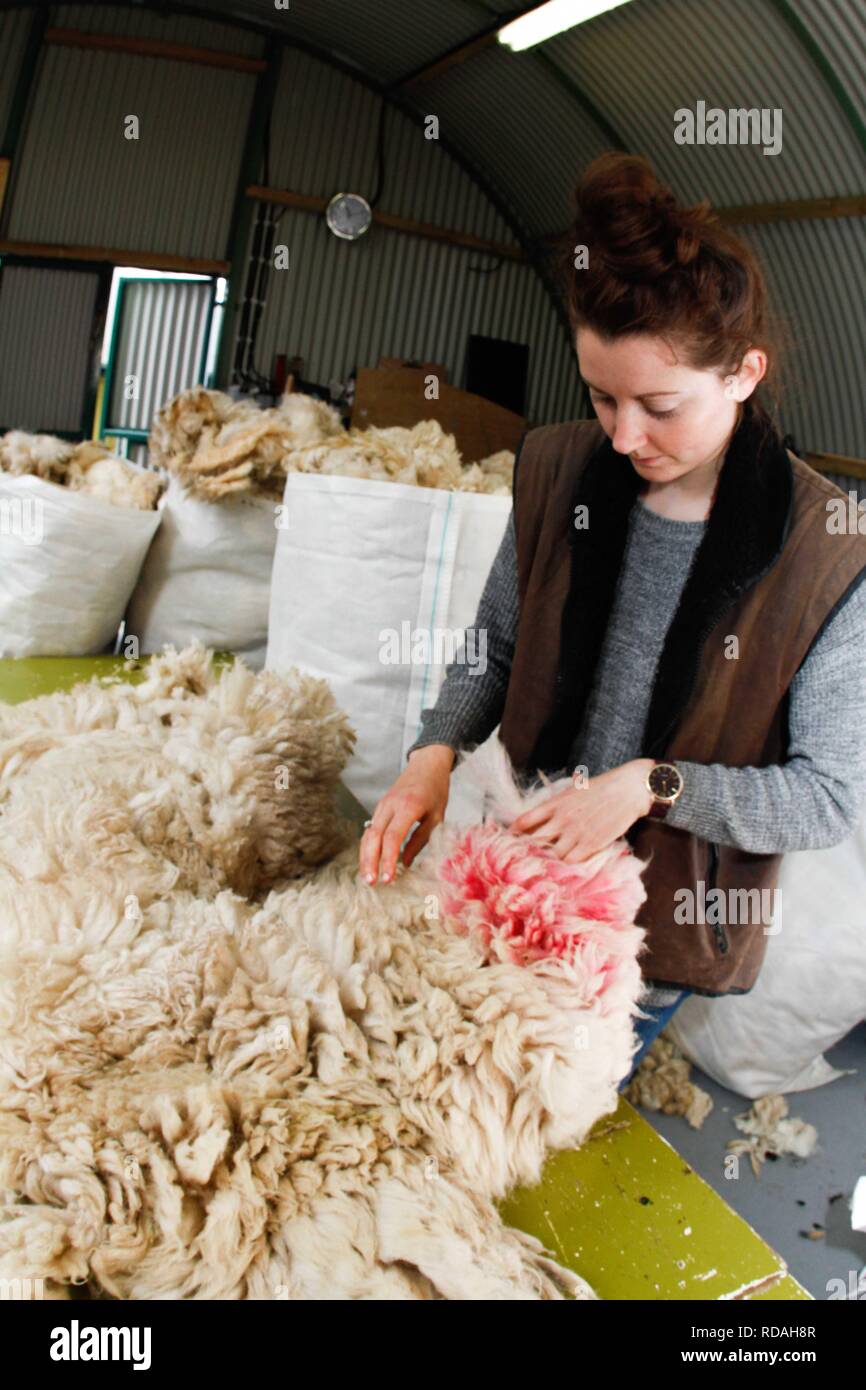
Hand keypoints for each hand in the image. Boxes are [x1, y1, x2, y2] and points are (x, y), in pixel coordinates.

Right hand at [358, 744, 453, 884]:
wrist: (426, 764)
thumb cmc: (436, 790)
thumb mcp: (437, 817)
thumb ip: (421, 840)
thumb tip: (405, 863)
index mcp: (408, 807)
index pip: (392, 837)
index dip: (388, 859)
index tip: (388, 878)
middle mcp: (390, 806)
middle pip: (373, 837)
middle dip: (370, 861)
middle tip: (372, 882)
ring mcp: (382, 806)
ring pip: (367, 834)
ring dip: (365, 856)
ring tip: (368, 877)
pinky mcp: (380, 808)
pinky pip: (370, 829)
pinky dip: (368, 847)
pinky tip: (370, 862)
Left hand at [507, 759, 654, 862]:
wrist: (628, 790)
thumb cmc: (602, 787)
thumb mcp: (573, 789)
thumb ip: (557, 802)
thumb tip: (543, 813)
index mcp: (554, 803)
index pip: (524, 820)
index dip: (514, 833)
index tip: (510, 841)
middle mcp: (561, 818)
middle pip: (534, 841)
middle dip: (528, 852)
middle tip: (526, 861)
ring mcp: (575, 832)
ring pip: (552, 856)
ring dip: (549, 863)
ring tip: (547, 869)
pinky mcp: (591, 844)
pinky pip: (571, 862)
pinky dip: (567, 868)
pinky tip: (566, 870)